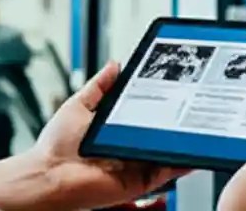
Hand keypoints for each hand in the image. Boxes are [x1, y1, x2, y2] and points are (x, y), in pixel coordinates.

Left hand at [0, 61, 185, 210]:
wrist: (48, 174)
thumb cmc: (56, 146)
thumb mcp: (80, 105)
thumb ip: (99, 86)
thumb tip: (115, 65)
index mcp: (118, 132)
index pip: (147, 117)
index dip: (163, 106)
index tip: (178, 91)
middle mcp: (130, 149)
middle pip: (161, 135)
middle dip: (178, 123)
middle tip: (192, 107)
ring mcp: (135, 166)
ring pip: (168, 153)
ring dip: (183, 142)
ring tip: (198, 127)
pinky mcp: (138, 182)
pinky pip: (164, 172)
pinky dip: (179, 163)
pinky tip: (189, 151)